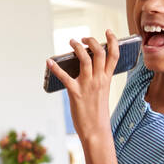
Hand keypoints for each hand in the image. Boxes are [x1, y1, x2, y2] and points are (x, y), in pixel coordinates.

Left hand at [45, 30, 118, 147]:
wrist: (96, 132)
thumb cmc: (98, 114)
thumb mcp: (102, 93)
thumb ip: (98, 80)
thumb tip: (89, 67)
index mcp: (107, 80)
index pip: (114, 56)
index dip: (113, 41)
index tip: (108, 32)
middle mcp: (99, 80)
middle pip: (99, 53)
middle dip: (91, 41)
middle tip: (83, 39)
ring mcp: (88, 86)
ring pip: (84, 59)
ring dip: (77, 48)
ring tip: (71, 42)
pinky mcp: (76, 93)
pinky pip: (64, 77)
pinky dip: (55, 68)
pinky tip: (49, 62)